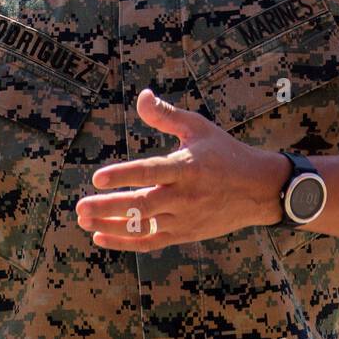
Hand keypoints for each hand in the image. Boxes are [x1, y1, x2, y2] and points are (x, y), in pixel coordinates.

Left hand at [75, 88, 289, 252]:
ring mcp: (185, 217)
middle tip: (80, 206)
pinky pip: (151, 241)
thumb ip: (166, 116)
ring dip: (111, 225)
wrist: (259, 190)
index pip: (151, 172)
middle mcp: (185, 195)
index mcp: (187, 167)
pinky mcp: (185, 233)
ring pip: (143, 226)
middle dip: (109, 207)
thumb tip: (142, 95)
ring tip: (83, 220)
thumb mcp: (199, 128)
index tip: (98, 178)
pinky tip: (100, 236)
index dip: (124, 176)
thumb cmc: (224, 153)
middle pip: (142, 205)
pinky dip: (125, 242)